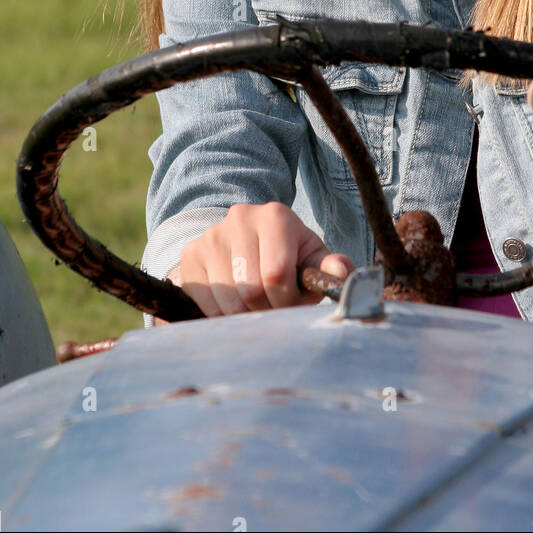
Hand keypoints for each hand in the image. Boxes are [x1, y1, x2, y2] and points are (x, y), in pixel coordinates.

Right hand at [162, 203, 353, 318]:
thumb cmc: (287, 253)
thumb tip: (341, 273)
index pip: (277, 274)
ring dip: (245, 316)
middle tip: (274, 312)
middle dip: (267, 311)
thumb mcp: (311, 256)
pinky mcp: (191, 254)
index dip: (287, 302)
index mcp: (275, 215)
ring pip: (228, 299)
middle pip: (251, 289)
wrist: (248, 238)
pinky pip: (205, 302)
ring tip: (257, 308)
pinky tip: (235, 306)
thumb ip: (329, 268)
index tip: (293, 309)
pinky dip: (222, 315)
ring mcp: (211, 235)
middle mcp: (240, 218)